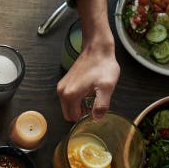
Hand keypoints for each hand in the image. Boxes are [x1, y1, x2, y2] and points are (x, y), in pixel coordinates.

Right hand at [57, 0, 119, 121]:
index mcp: (70, 95)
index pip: (72, 118)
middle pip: (68, 113)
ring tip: (92, 95)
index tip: (94, 109)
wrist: (97, 48)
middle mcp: (61, 92)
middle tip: (94, 103)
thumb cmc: (102, 66)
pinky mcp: (64, 82)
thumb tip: (97, 118)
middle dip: (80, 112)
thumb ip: (101, 105)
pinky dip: (77, 99)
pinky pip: (68, 98)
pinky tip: (88, 90)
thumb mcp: (107, 87)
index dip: (84, 117)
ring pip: (68, 106)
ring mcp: (61, 87)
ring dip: (79, 105)